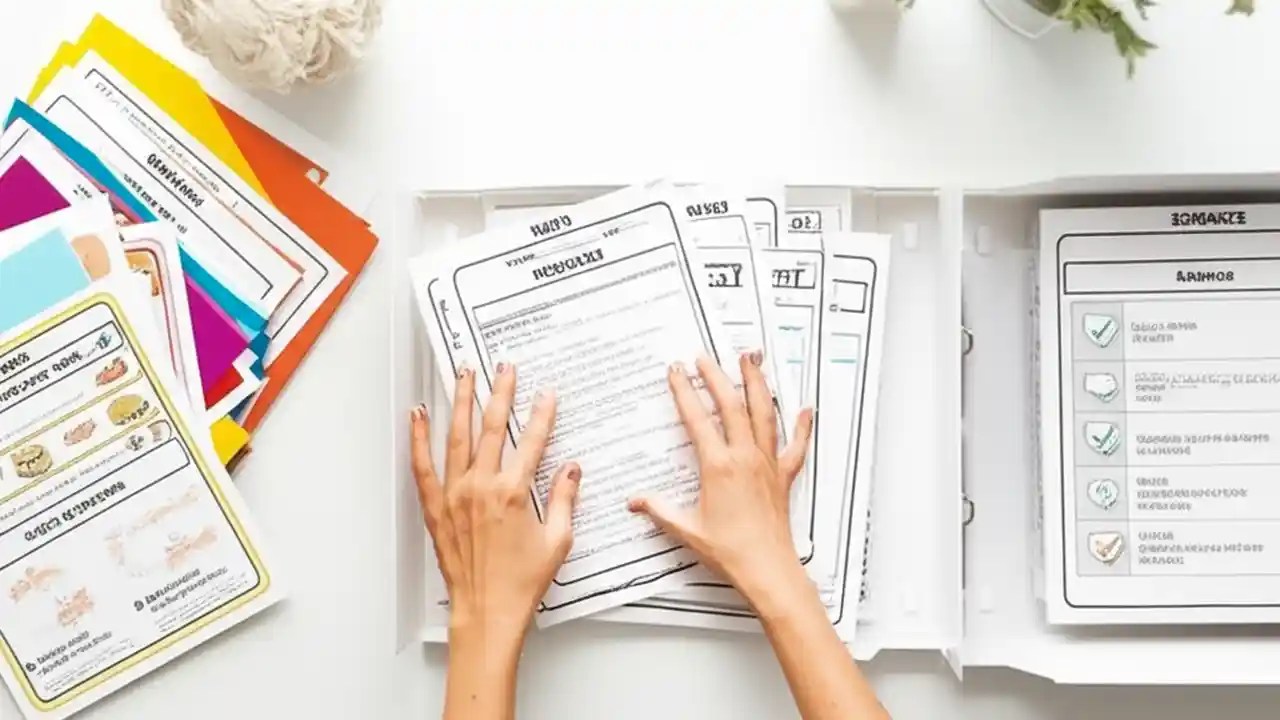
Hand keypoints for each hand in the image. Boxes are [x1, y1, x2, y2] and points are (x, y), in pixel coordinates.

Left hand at [410, 363, 580, 643]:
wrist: (487, 611)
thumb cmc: (522, 583)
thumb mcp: (557, 540)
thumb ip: (564, 499)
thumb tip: (571, 470)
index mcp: (513, 493)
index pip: (531, 441)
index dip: (542, 415)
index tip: (547, 394)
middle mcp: (481, 487)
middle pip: (491, 427)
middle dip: (500, 393)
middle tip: (504, 367)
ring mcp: (455, 495)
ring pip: (457, 436)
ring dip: (461, 401)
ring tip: (464, 375)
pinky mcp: (437, 508)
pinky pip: (424, 466)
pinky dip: (419, 438)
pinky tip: (418, 415)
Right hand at [628, 353, 814, 617]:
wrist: (767, 568)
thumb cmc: (731, 551)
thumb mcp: (686, 529)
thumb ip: (659, 510)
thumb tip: (636, 501)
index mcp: (718, 466)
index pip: (696, 418)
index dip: (683, 392)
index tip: (676, 372)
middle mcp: (745, 457)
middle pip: (731, 405)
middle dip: (716, 377)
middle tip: (705, 358)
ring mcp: (767, 463)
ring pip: (764, 413)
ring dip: (756, 384)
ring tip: (751, 360)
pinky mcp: (783, 476)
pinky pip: (795, 446)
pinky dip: (802, 426)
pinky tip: (805, 410)